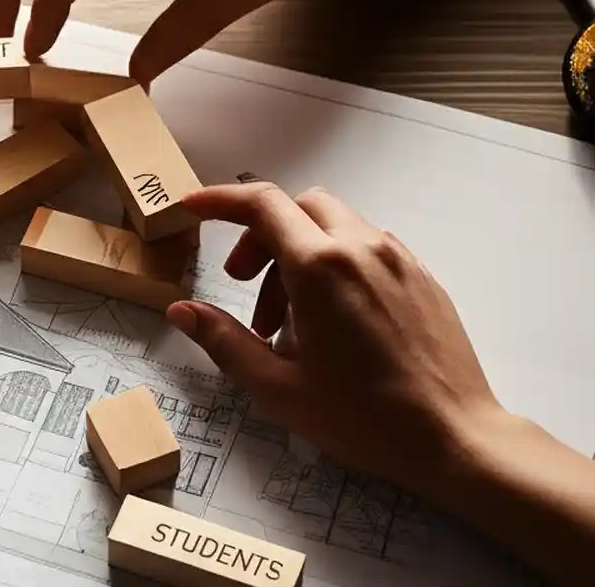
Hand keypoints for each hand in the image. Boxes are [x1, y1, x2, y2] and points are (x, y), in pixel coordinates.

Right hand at [165, 183, 501, 491]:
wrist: (455, 437)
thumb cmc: (364, 418)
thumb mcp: (278, 388)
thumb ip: (224, 341)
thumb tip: (182, 310)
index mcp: (321, 268)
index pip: (262, 205)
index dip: (220, 200)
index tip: (193, 209)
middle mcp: (361, 249)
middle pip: (298, 207)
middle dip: (261, 235)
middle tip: (243, 284)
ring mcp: (398, 259)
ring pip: (334, 226)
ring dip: (298, 254)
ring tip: (289, 320)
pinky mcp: (422, 277)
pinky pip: (366, 249)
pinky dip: (335, 265)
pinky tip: (333, 320)